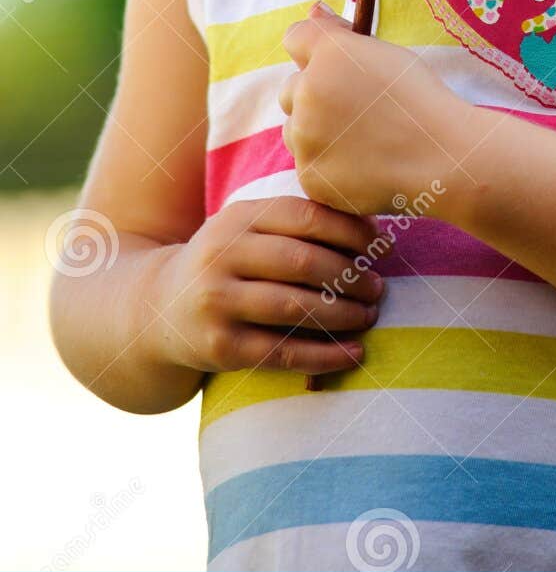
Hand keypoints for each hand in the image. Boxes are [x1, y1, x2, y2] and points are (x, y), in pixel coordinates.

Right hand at [151, 196, 388, 377]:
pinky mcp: (220, 348)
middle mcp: (222, 256)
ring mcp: (218, 303)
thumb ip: (295, 220)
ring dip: (343, 313)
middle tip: (378, 286)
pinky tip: (355, 352)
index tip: (382, 244)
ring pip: (296, 308)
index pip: (305, 216)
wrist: (158, 310)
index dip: (351, 231)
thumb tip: (371, 226)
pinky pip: (284, 353)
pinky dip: (326, 355)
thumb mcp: (246, 228)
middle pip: (303, 262)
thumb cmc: (225, 262)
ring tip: (369, 314)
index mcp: (236, 218)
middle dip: (350, 275)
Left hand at [280, 2, 467, 214]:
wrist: (443, 157)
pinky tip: (363, 165)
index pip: (295, 37)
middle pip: (290, 89)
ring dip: (316, 132)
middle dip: (313, 96)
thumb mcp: (385, 53)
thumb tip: (314, 9)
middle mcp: (307, 92)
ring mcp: (305, 138)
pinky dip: (330, 166)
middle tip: (356, 109)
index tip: (334, 64)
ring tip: (363, 140)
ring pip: (295, 130)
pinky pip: (309, 164)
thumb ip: (341, 33)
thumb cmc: (421, 99)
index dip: (314, 50)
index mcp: (328, 54)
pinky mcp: (310, 175)